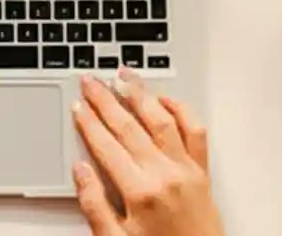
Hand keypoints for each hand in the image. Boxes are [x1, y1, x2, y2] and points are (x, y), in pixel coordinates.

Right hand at [71, 69, 223, 235]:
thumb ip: (94, 205)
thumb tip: (80, 171)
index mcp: (140, 192)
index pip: (106, 146)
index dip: (89, 123)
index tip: (78, 107)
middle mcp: (165, 174)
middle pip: (129, 125)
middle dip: (106, 99)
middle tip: (91, 81)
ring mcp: (187, 170)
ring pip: (161, 119)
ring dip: (141, 94)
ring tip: (124, 76)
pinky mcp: (202, 172)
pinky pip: (195, 130)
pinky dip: (181, 110)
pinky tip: (166, 99)